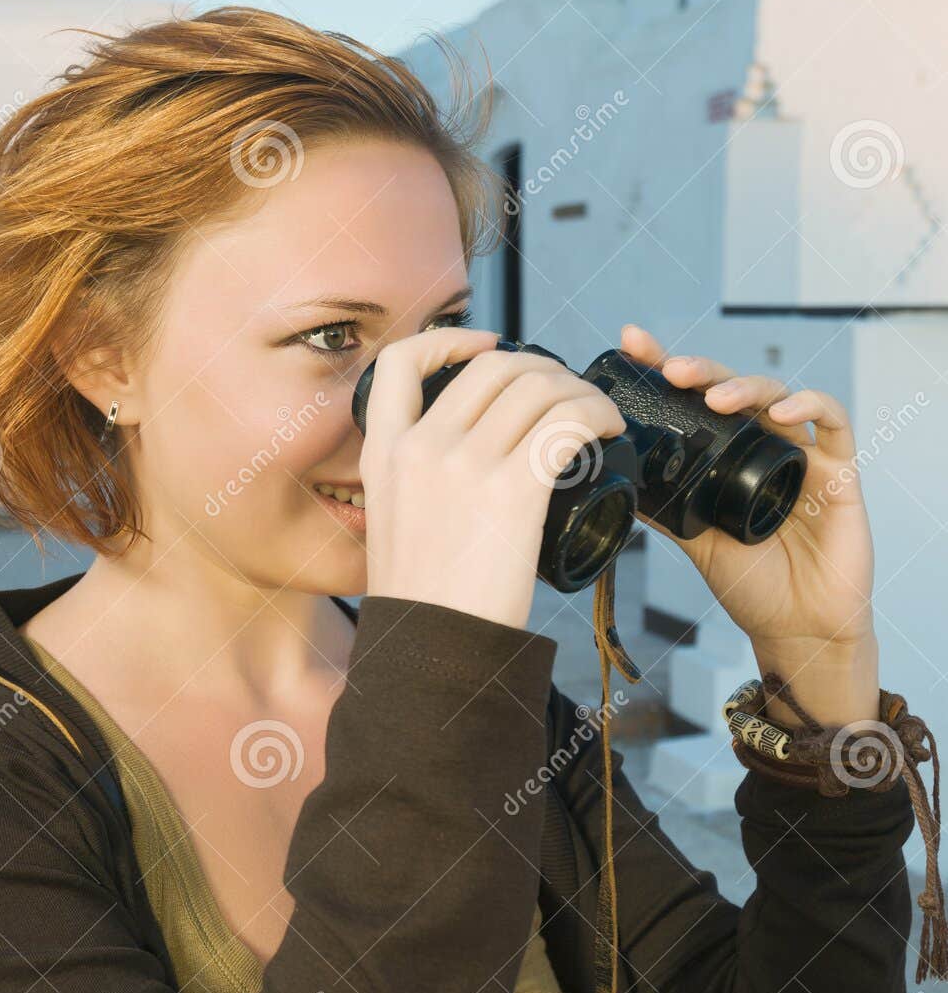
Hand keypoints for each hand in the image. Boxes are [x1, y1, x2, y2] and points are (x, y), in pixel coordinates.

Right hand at [360, 329, 626, 630]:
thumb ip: (414, 488)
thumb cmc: (424, 604)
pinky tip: (609, 428)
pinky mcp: (511, 491)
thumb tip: (461, 475)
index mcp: (383, 454)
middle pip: (492, 366)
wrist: (431, 652)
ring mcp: (464, 465)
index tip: (486, 346)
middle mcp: (420, 447)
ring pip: (537, 385)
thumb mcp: (393, 526)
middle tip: (565, 393)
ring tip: (597, 414)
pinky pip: (566, 422)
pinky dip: (597, 413)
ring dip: (578, 389)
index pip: (399, 362)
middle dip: (540, 366)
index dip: (449, 340)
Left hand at [618, 324, 879, 723]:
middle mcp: (763, 446)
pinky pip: (833, 424)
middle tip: (672, 370)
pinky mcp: (840, 471)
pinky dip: (809, 407)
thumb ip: (663, 510)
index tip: (634, 344)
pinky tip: (782, 413)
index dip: (667, 367)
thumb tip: (611, 481)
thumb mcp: (695, 541)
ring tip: (715, 396)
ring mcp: (802, 455)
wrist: (797, 628)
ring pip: (778, 397)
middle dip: (703, 370)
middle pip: (735, 389)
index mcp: (728, 456)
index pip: (696, 399)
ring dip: (746, 387)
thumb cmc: (752, 583)